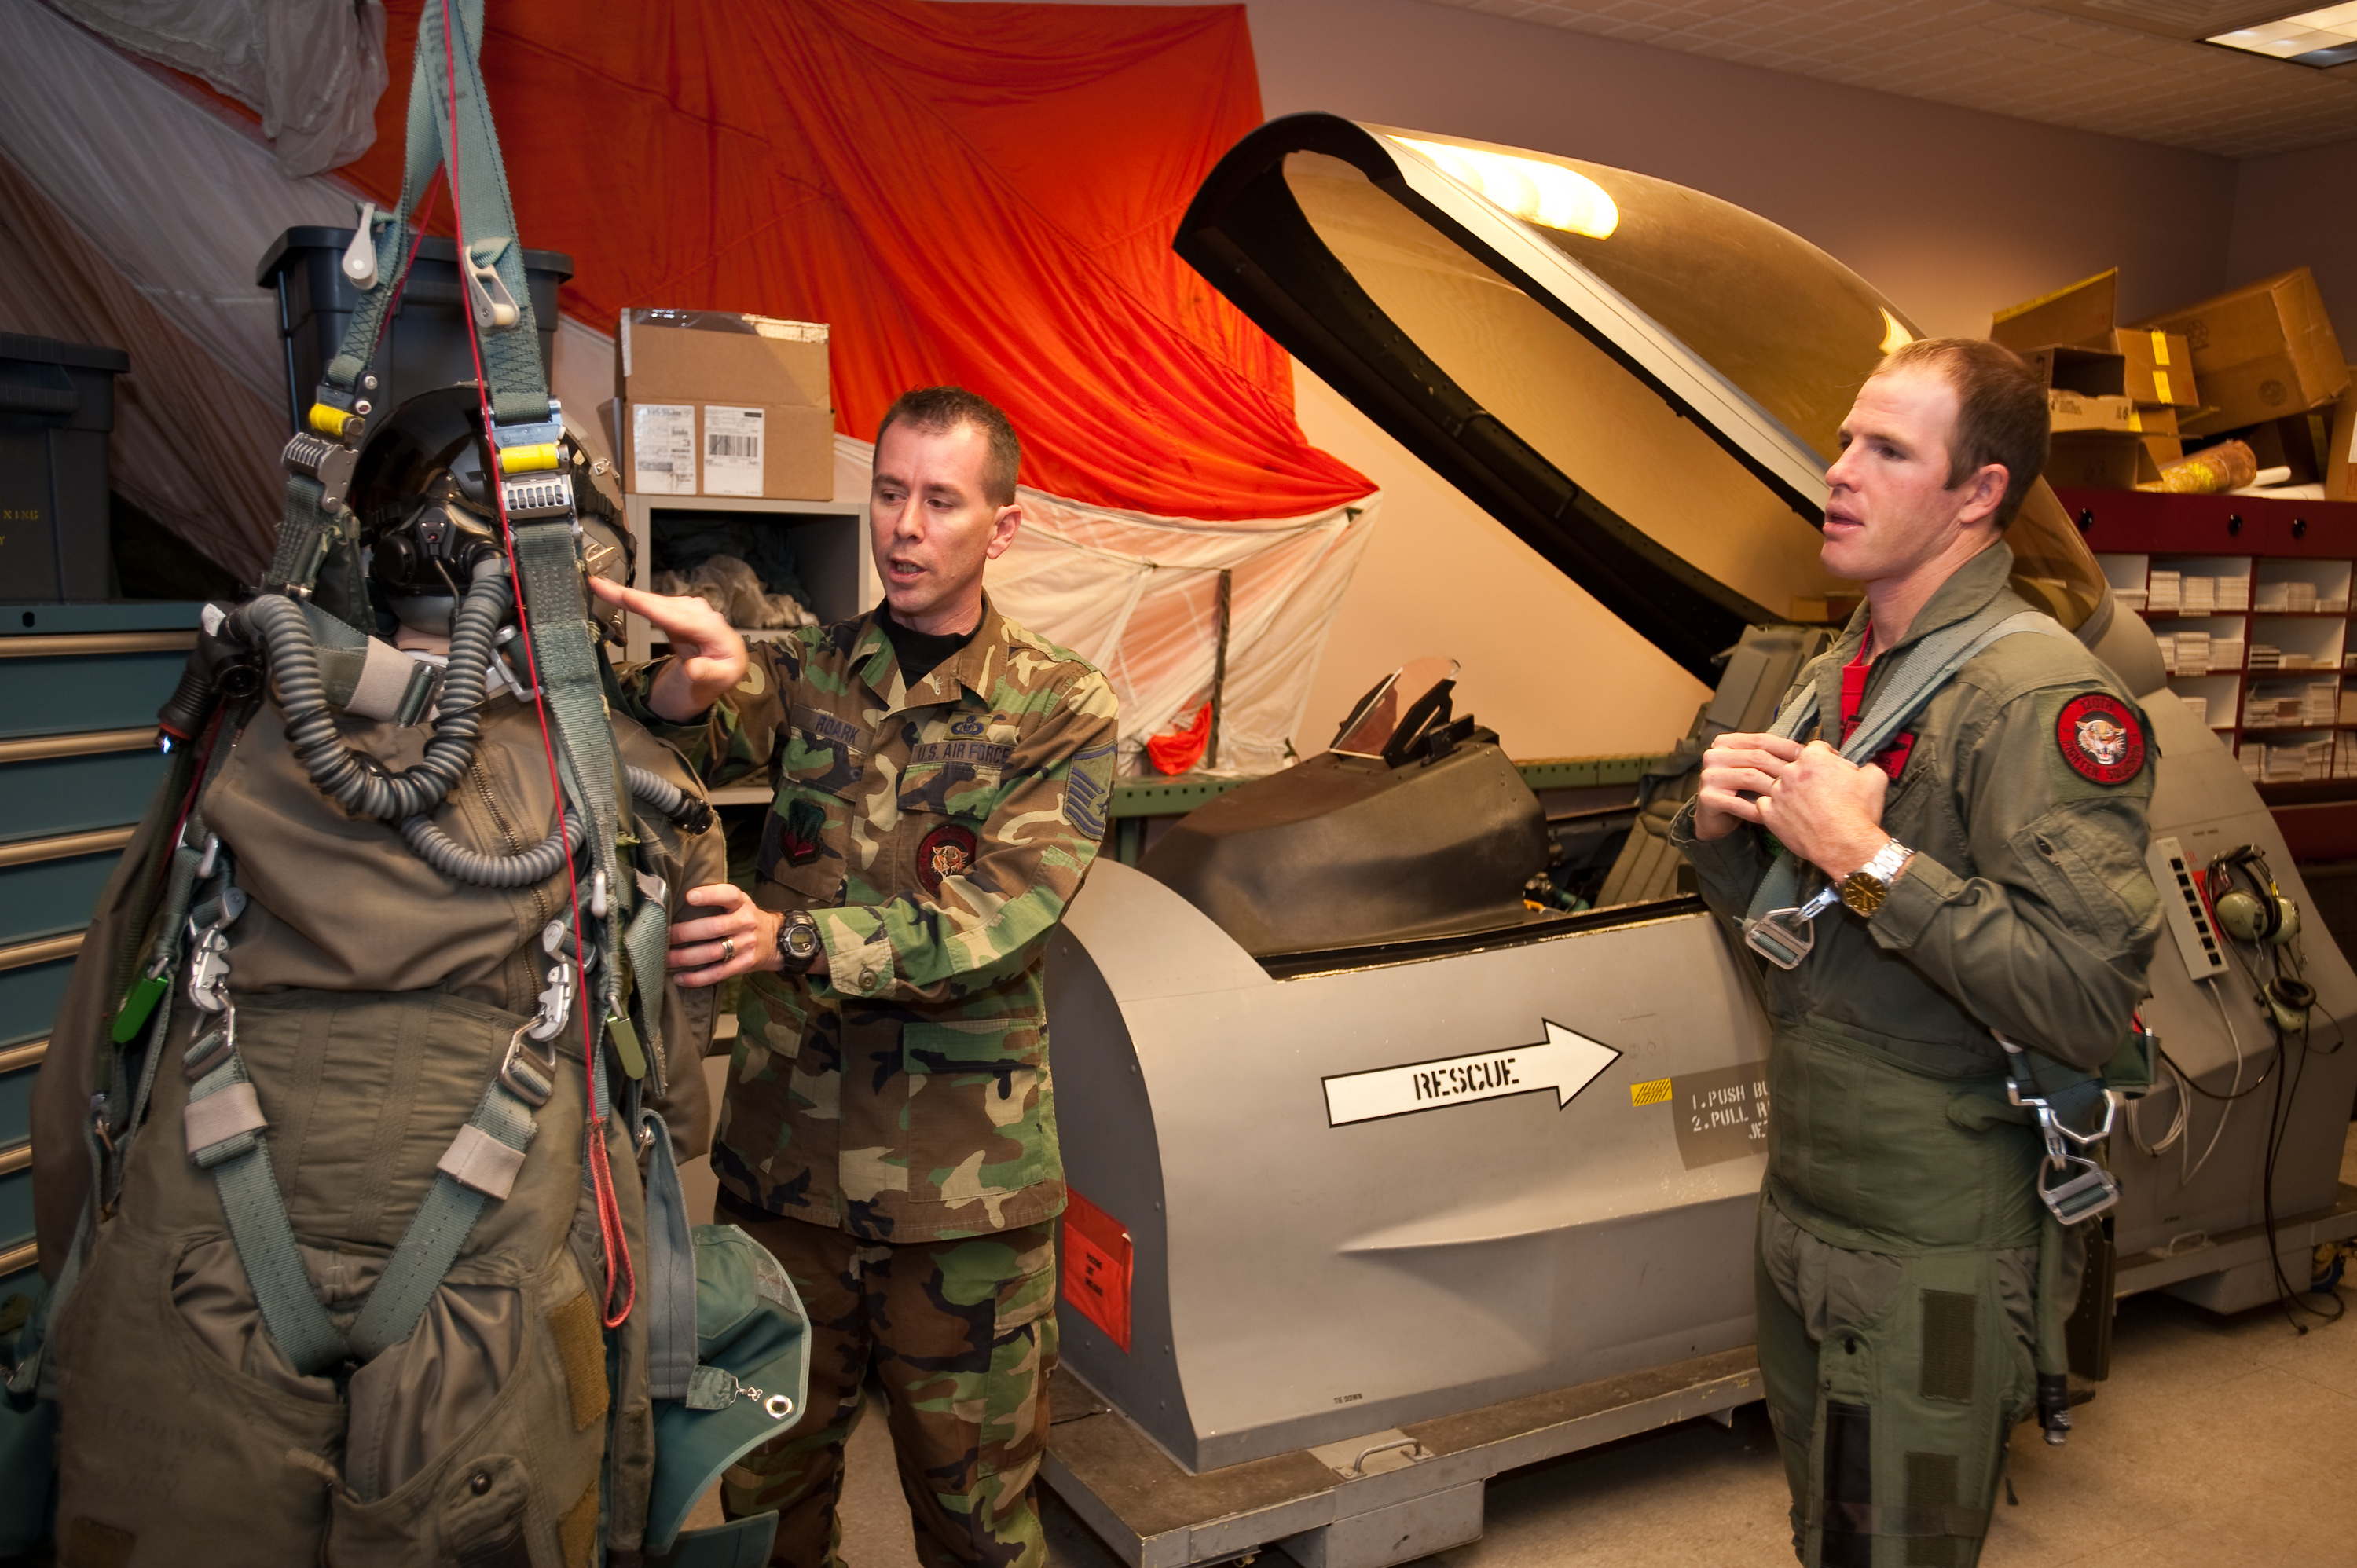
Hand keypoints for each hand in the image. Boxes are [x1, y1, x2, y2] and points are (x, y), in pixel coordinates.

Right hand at [588, 578, 747, 721]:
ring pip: (652, 601)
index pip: (679, 618)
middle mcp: (699, 613)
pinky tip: (612, 591)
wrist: (724, 660)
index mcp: (713, 630)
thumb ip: (708, 673)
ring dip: (624, 594)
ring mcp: (686, 609)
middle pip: (660, 605)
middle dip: (628, 595)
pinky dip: (630, 598)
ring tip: (598, 586)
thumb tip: (694, 668)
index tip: (629, 598)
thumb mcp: (721, 678)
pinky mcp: (675, 609)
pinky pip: (649, 604)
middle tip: (599, 586)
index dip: (652, 608)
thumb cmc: (723, 669)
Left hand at [669, 882, 784, 987]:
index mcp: (742, 903)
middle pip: (714, 928)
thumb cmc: (745, 918)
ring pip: (713, 952)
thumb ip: (716, 899)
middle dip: (686, 933)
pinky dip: (697, 978)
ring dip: (686, 957)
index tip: (688, 897)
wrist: (776, 940)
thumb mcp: (739, 902)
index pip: (728, 895)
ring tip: (666, 959)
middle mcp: (746, 923)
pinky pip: (718, 973)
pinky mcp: (744, 964)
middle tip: (664, 936)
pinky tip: (679, 978)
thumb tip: (677, 901)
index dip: (709, 895)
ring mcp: (746, 945)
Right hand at [1693, 731, 1803, 839]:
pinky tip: (1773, 814)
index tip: (1806, 757)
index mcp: (1725, 742)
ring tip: (1793, 796)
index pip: (1760, 739)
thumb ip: (1769, 757)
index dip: (1785, 747)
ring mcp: (1708, 776)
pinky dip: (1758, 809)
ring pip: (1750, 777)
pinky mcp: (1707, 797)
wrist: (1715, 817)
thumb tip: (1807, 751)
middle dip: (1784, 768)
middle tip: (1805, 779)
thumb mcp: (1752, 768)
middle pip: (1757, 757)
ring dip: (1774, 788)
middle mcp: (1713, 755)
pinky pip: (1739, 803)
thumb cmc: (1739, 791)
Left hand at [1755, 741, 1891, 880]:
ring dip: (1791, 792)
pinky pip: (1766, 805)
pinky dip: (1775, 809)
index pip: (1817, 748)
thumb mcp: (1875, 779)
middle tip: (1821, 791)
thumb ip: (1866, 765)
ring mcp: (1778, 793)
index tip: (1831, 768)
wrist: (1846, 845)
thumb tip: (1864, 766)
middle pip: (1797, 767)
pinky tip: (1790, 815)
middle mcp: (1791, 771)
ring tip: (1808, 806)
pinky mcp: (1770, 814)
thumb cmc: (1859, 813)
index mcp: (1814, 757)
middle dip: (1809, 776)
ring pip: (1781, 786)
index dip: (1827, 758)